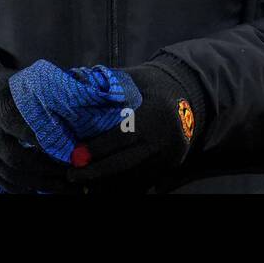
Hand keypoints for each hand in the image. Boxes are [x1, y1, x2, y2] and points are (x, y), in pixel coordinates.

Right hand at [0, 67, 77, 193]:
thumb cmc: (7, 91)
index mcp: (1, 109)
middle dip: (48, 167)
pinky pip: (8, 185)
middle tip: (74, 170)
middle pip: (17, 158)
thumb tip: (80, 96)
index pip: (21, 127)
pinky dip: (29, 189)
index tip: (70, 147)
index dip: (45, 139)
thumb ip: (43, 94)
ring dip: (43, 183)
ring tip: (69, 185)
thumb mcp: (20, 84)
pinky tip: (50, 188)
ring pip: (13, 176)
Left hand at [66, 54, 207, 184]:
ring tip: (84, 182)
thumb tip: (76, 82)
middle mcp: (161, 140)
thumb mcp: (136, 77)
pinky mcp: (168, 168)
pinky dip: (122, 185)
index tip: (76, 155)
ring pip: (132, 178)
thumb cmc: (156, 85)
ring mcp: (166, 157)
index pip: (122, 136)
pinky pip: (142, 183)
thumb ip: (110, 84)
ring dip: (106, 182)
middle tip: (73, 174)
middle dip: (96, 172)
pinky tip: (103, 184)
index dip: (97, 148)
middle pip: (124, 163)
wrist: (191, 96)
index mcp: (154, 115)